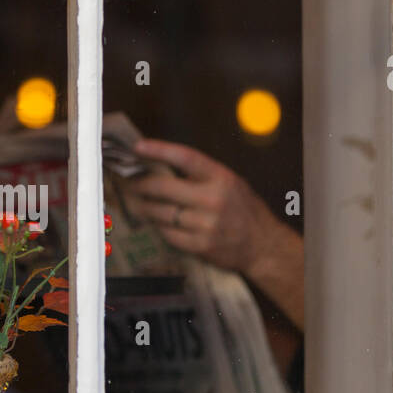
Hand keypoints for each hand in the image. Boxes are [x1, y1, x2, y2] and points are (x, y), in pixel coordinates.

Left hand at [126, 138, 303, 327]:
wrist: (263, 245)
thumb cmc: (244, 210)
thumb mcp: (230, 182)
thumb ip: (202, 175)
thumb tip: (163, 166)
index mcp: (221, 178)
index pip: (186, 158)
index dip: (160, 150)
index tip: (138, 147)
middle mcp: (213, 199)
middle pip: (163, 188)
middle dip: (140, 184)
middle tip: (129, 182)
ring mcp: (206, 224)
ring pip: (161, 213)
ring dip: (145, 207)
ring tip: (137, 203)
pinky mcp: (200, 245)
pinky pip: (168, 234)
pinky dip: (160, 227)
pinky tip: (158, 222)